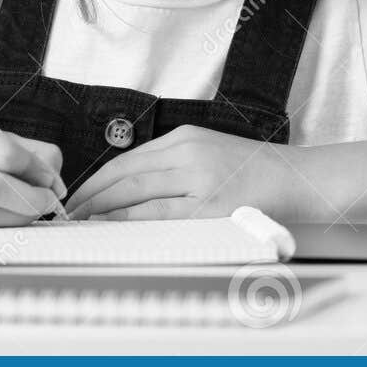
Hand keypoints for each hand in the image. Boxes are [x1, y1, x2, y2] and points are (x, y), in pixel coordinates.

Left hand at [64, 125, 294, 220]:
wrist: (298, 181)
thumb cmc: (255, 174)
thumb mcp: (211, 154)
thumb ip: (175, 166)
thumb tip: (130, 189)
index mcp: (186, 138)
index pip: (128, 159)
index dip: (97, 178)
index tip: (79, 194)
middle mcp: (189, 152)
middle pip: (125, 173)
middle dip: (91, 194)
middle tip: (69, 212)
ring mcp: (199, 178)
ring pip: (135, 191)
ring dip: (102, 208)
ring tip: (82, 222)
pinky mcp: (210, 205)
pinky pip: (158, 213)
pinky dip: (128, 220)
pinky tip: (112, 228)